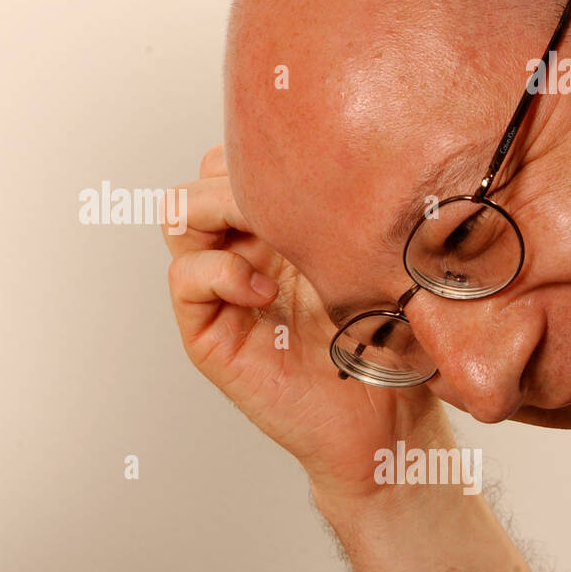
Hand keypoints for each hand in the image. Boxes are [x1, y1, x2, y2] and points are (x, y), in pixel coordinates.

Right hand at [164, 144, 442, 497]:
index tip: (315, 169)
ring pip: (179, 215)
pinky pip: (183, 278)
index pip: (238, 159)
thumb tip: (360, 149)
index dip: (263, 153)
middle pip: (202, 177)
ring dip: (219, 212)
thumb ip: (352, 209)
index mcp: (279, 227)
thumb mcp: (377, 257)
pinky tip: (264, 291)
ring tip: (269, 237)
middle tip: (286, 202)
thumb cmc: (391, 343)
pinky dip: (219, 272)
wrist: (387, 422)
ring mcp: (220, 291)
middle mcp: (242, 250)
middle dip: (238, 177)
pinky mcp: (209, 334)